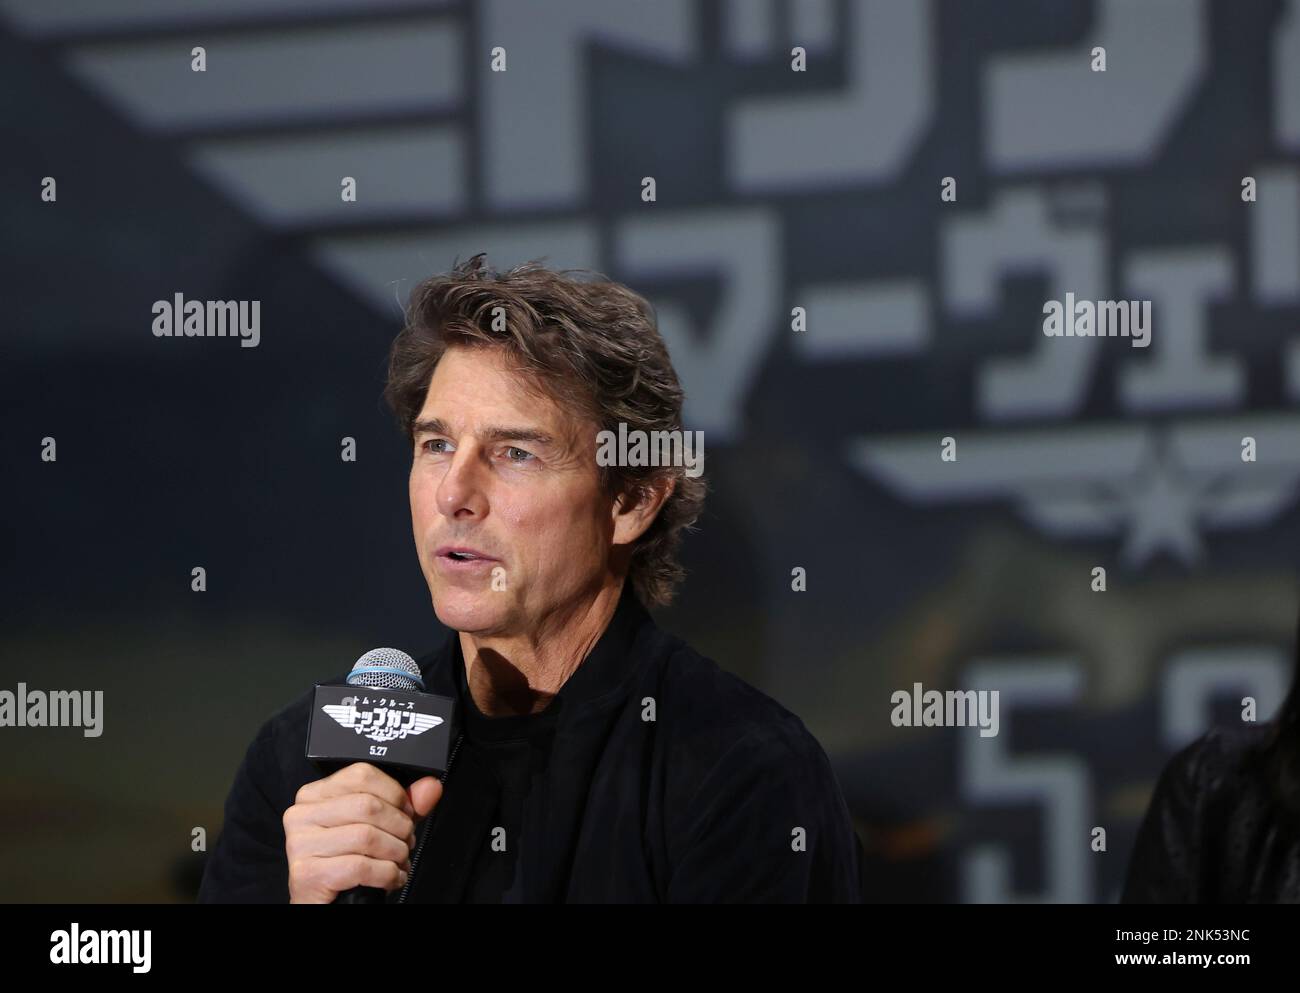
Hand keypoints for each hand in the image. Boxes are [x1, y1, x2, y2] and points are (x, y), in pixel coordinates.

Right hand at [284, 763, 441, 903]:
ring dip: (395, 853)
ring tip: (399, 861)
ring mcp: (300, 844)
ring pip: (366, 836)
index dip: (394, 794)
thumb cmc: (346, 861)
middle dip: (399, 827)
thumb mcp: (377, 827)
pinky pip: (360, 866)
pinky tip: (390, 878)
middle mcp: (301, 815)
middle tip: (405, 842)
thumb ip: (403, 805)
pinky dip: (386, 874)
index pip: (362, 774)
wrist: (323, 903)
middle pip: (367, 805)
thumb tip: (430, 787)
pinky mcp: (307, 873)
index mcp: (315, 794)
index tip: (406, 812)